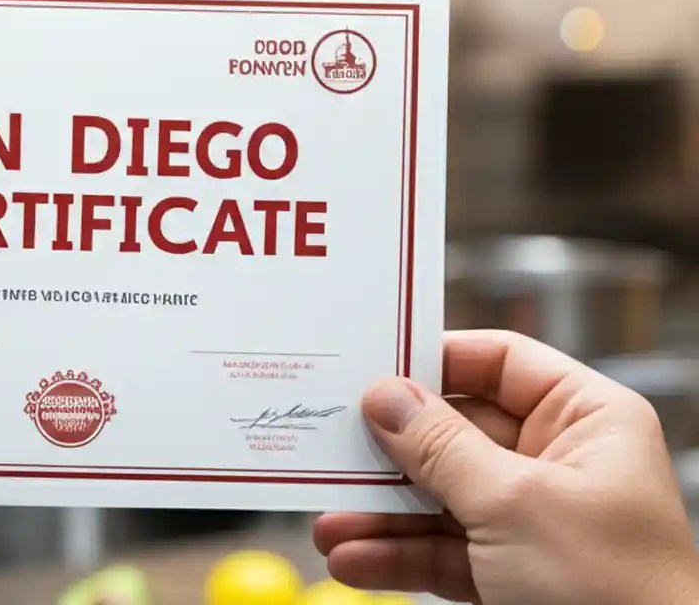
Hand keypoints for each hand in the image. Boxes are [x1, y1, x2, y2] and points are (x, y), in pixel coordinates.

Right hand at [315, 330, 698, 604]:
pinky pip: (440, 550)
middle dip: (390, 452)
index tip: (370, 369)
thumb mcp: (515, 504)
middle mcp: (558, 461)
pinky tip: (352, 559)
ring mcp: (531, 521)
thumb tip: (384, 397)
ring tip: (328, 523)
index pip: (500, 363)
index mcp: (586, 421)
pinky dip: (396, 555)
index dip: (435, 361)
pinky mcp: (509, 573)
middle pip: (454, 432)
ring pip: (438, 498)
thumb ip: (441, 447)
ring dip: (381, 513)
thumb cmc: (616, 589)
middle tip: (330, 447)